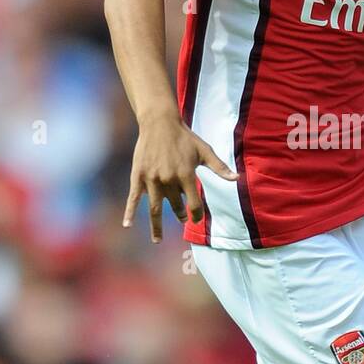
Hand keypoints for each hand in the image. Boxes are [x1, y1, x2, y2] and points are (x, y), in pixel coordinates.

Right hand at [122, 117, 237, 241]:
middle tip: (183, 218)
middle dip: (180, 215)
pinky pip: (133, 198)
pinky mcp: (138, 176)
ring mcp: (152, 179)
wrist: (159, 123)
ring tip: (157, 240)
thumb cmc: (185, 137)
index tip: (196, 219)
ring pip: (155, 208)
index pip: (194, 204)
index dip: (197, 214)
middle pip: (175, 206)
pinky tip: (127, 225)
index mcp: (186, 175)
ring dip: (156, 226)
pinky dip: (129, 212)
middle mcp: (168, 180)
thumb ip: (219, 167)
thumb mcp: (204, 151)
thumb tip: (236, 179)